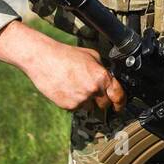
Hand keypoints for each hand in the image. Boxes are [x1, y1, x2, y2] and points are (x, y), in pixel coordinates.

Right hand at [0, 20, 125, 112]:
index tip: (119, 107)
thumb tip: (109, 79)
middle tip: (90, 92)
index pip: (118, 96)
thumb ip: (102, 70)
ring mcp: (81, 99)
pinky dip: (73, 102)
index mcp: (101, 77)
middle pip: (104, 105)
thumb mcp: (91, 56)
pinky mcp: (68, 106)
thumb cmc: (66, 55)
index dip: (120, 103)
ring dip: (86, 102)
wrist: (43, 59)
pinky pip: (76, 108)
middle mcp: (93, 90)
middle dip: (100, 101)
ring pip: (89, 108)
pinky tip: (66, 89)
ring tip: (74, 86)